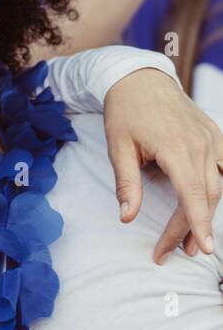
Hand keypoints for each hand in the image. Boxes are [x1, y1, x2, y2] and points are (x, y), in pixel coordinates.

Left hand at [103, 69, 222, 262]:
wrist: (140, 78)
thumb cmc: (125, 111)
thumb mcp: (118, 147)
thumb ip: (126, 183)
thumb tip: (126, 217)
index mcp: (176, 148)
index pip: (194, 194)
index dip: (198, 224)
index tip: (203, 248)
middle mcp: (201, 144)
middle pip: (206, 195)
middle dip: (193, 227)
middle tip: (175, 252)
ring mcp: (212, 139)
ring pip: (219, 185)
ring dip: (207, 213)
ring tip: (192, 240)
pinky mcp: (215, 136)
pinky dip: (220, 189)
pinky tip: (210, 207)